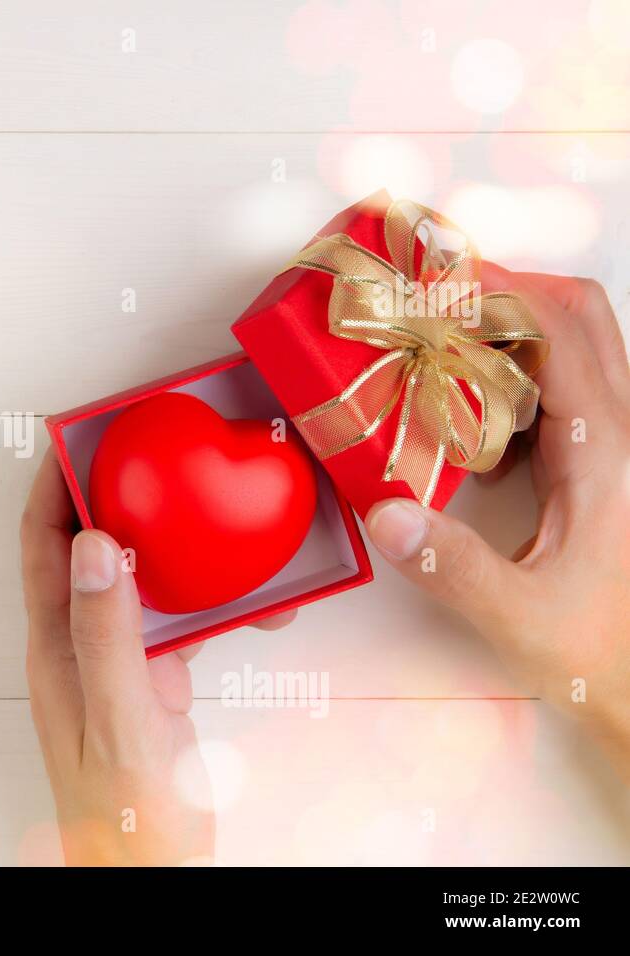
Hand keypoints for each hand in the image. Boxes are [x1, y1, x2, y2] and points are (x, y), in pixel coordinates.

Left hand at [20, 449, 292, 864]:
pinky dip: (211, 601)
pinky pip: (179, 623)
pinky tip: (247, 595)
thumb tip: (93, 546)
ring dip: (173, 547)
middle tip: (154, 453)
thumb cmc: (121, 813)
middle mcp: (82, 647)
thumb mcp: (119, 720)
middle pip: (89, 550)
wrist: (151, 869)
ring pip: (141, 583)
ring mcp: (120, 665)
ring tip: (211, 511)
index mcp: (57, 648)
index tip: (76, 437)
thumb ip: (107, 635)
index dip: (53, 488)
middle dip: (117, 497)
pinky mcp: (155, 686)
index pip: (43, 546)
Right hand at [363, 271, 629, 772]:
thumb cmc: (607, 655)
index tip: (442, 278)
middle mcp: (623, 438)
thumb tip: (385, 513)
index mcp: (606, 455)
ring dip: (517, 336)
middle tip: (443, 302)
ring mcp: (619, 451)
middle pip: (584, 318)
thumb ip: (450, 566)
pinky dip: (520, 385)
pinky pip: (570, 396)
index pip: (563, 331)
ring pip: (582, 352)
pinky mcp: (607, 472)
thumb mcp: (521, 617)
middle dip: (513, 292)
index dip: (503, 288)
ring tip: (446, 354)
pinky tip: (476, 430)